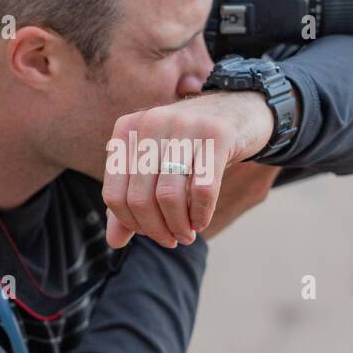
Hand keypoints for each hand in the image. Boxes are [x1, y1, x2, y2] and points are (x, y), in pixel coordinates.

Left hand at [102, 91, 273, 247]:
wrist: (238, 110)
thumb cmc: (189, 146)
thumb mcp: (155, 167)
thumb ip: (131, 201)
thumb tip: (114, 242)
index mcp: (127, 129)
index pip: (114, 194)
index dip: (131, 223)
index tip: (150, 232)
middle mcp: (151, 122)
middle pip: (140, 199)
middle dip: (156, 230)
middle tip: (172, 240)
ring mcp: (184, 125)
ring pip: (169, 196)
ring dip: (179, 226)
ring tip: (187, 234)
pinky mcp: (217, 135)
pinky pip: (203, 190)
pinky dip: (201, 215)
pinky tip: (202, 221)